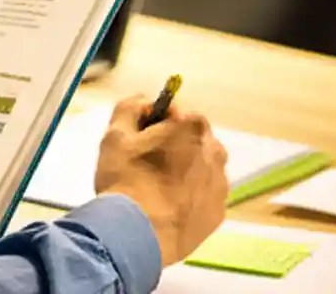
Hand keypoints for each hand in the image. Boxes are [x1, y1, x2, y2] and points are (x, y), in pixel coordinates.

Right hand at [93, 94, 228, 266]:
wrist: (139, 235)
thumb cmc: (126, 180)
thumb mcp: (115, 136)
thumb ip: (129, 107)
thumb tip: (143, 101)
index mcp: (191, 126)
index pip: (174, 111)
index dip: (153, 122)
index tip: (138, 139)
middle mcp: (215, 150)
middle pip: (192, 138)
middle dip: (173, 145)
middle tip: (145, 164)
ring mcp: (220, 183)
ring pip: (201, 167)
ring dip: (184, 170)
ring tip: (157, 188)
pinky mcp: (219, 212)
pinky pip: (205, 194)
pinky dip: (191, 195)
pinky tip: (168, 206)